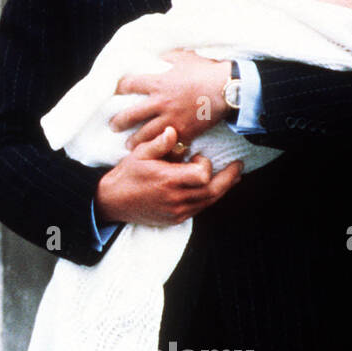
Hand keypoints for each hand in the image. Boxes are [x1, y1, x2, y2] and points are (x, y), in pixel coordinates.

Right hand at [95, 125, 241, 226]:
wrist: (112, 202)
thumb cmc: (127, 175)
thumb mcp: (139, 154)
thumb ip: (159, 143)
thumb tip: (173, 131)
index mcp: (168, 181)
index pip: (202, 176)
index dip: (206, 165)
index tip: (197, 156)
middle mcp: (175, 199)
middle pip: (213, 191)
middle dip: (229, 178)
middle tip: (239, 166)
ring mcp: (177, 211)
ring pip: (209, 202)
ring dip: (222, 188)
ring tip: (232, 177)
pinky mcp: (176, 219)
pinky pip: (200, 209)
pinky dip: (208, 197)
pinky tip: (211, 188)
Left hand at [110, 49, 232, 150]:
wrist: (228, 89)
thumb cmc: (206, 71)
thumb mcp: (183, 57)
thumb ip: (167, 58)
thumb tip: (157, 58)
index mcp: (158, 83)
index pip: (129, 85)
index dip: (120, 88)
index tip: (116, 91)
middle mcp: (160, 103)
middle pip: (130, 115)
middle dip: (118, 122)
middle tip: (113, 125)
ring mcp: (171, 120)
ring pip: (145, 134)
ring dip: (134, 140)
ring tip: (128, 144)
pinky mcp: (184, 132)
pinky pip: (167, 144)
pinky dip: (160, 149)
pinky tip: (154, 152)